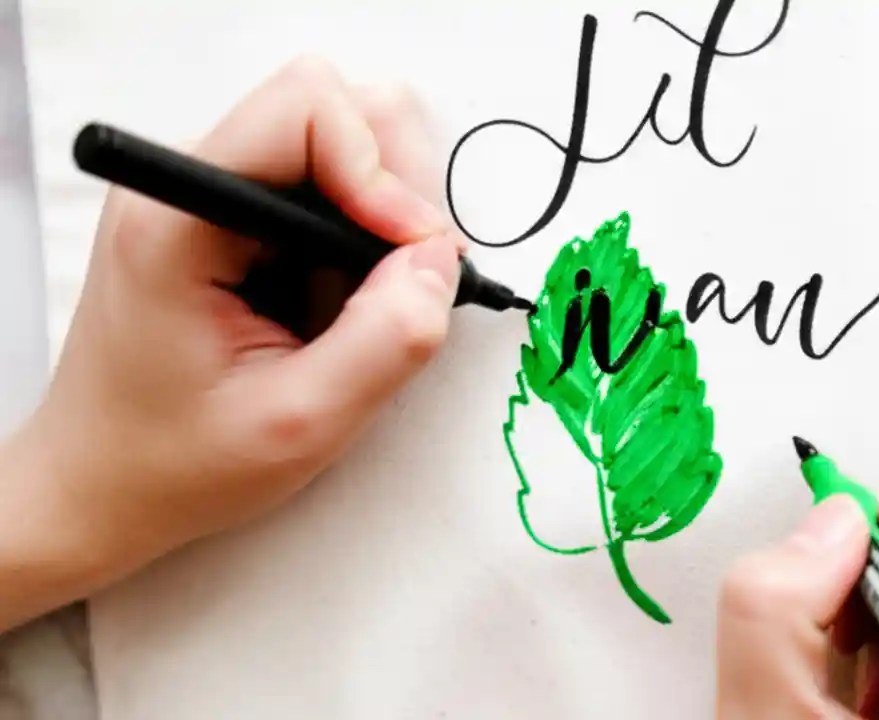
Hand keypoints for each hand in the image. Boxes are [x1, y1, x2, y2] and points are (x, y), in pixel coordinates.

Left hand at [0, 57, 464, 629]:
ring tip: (364, 298)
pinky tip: (342, 300)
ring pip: (344, 139)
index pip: (306, 110)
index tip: (411, 255)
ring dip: (384, 214)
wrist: (103, 484)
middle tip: (403, 277)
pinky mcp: (235, 215)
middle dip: (397, 186)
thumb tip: (442, 263)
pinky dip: (366, 234)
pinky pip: (331, 186)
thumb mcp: (299, 425)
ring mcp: (212, 193)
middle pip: (334, 106)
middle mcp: (189, 182)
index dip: (380, 173)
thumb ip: (385, 341)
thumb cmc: (176, 462)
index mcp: (179, 216)